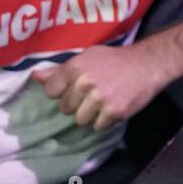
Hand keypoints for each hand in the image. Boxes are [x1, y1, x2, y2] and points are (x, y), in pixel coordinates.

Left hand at [30, 44, 166, 130]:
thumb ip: (59, 70)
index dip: (61, 92)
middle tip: (93, 94)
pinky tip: (112, 107)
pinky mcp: (114, 112)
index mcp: (74, 68)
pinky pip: (97, 126)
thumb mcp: (85, 58)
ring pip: (80, 120)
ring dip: (90, 114)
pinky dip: (104, 120)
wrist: (147, 64)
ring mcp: (99, 99)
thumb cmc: (114, 60)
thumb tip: (35, 76)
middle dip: (76, 104)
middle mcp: (84, 83)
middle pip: (65, 109)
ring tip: (102, 101)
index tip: (72, 89)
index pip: (50, 92)